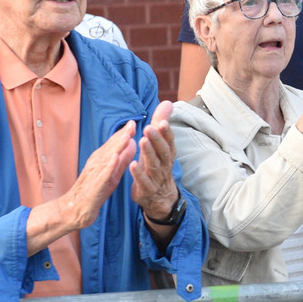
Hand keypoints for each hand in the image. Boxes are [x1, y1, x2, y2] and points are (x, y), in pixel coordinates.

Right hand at [62, 120, 134, 230]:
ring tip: (127, 136)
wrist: (75, 209)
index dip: (123, 134)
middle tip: (133, 124)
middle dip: (121, 135)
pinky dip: (109, 166)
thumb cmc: (95, 191)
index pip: (113, 144)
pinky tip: (115, 158)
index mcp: (101, 160)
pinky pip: (102, 175)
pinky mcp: (95, 186)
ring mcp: (95, 174)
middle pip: (110, 147)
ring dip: (116, 147)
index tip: (134, 123)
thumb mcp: (113, 173)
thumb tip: (133, 144)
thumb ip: (122, 159)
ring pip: (106, 158)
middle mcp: (96, 164)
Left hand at [130, 100, 179, 220]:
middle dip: (157, 140)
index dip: (167, 132)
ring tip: (142, 141)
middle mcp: (165, 165)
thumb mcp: (160, 146)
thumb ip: (161, 125)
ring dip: (148, 153)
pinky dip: (138, 173)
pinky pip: (143, 181)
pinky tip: (132, 164)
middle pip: (163, 152)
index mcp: (167, 154)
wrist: (159, 198)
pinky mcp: (147, 189)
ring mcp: (157, 178)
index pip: (169, 141)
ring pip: (154, 165)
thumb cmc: (157, 166)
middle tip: (149, 128)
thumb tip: (167, 103)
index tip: (162, 121)